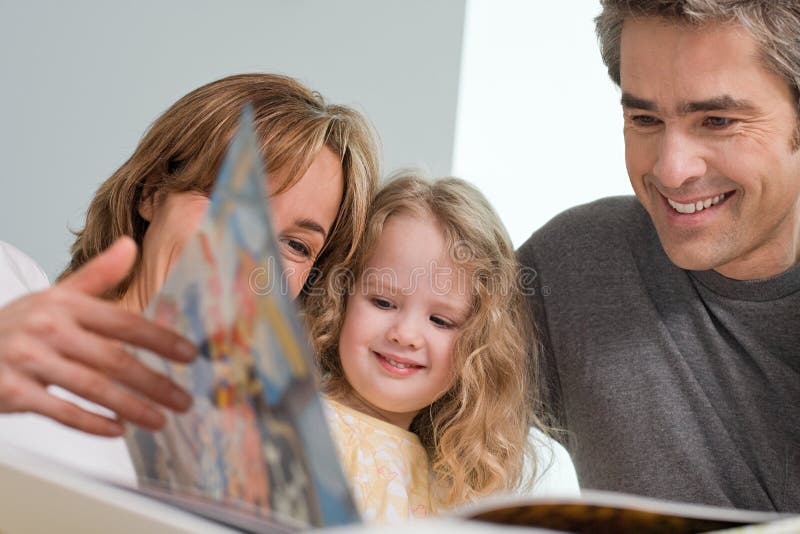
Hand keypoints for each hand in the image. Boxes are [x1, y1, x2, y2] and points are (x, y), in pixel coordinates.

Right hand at [0, 237, 195, 435]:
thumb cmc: (14, 324)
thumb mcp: (52, 296)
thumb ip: (96, 275)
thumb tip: (130, 246)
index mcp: (64, 305)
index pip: (123, 322)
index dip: (160, 339)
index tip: (190, 355)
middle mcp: (47, 330)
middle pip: (114, 359)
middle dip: (155, 383)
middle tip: (185, 400)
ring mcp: (28, 361)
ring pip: (93, 388)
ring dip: (132, 407)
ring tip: (161, 421)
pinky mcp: (13, 392)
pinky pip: (61, 411)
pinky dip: (91, 423)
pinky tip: (118, 430)